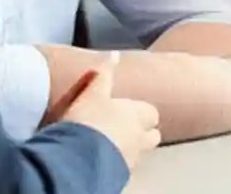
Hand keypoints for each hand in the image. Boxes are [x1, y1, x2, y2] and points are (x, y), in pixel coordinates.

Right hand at [58, 53, 161, 170]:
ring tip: (110, 145)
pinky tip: (102, 159)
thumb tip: (114, 54)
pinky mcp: (120, 176)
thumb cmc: (88, 120)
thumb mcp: (93, 91)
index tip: (130, 112)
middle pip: (153, 137)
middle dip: (144, 133)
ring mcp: (132, 158)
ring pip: (139, 153)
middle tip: (124, 130)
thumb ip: (104, 73)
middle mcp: (140, 138)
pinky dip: (116, 163)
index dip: (142, 113)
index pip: (152, 114)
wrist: (78, 157)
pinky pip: (123, 167)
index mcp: (138, 115)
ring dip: (130, 148)